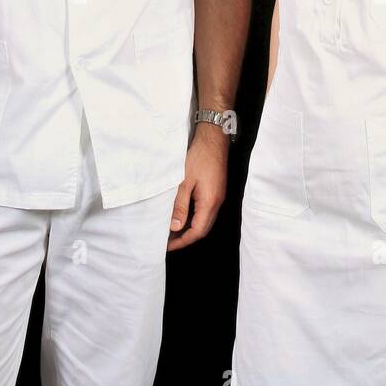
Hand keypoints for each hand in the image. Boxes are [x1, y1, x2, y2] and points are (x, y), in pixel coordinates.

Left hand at [167, 123, 228, 251]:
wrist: (214, 139)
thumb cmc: (199, 157)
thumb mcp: (184, 182)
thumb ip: (180, 206)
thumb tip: (175, 228)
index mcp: (210, 202)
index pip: (197, 231)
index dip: (182, 241)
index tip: (167, 246)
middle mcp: (217, 203)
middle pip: (203, 229)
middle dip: (186, 238)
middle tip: (168, 241)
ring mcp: (218, 197)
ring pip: (205, 221)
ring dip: (190, 228)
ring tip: (172, 230)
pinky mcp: (217, 191)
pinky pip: (206, 211)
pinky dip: (194, 218)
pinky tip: (183, 214)